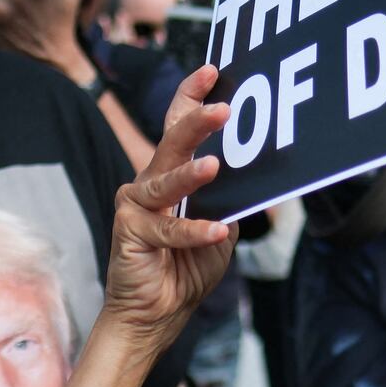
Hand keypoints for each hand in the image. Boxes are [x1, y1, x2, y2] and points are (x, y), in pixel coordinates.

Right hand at [104, 65, 236, 353]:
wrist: (157, 314)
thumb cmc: (187, 268)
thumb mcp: (220, 227)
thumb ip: (230, 200)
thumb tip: (256, 173)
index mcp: (171, 176)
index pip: (178, 127)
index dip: (191, 98)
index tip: (212, 71)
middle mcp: (149, 182)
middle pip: (172, 143)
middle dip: (197, 122)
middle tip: (223, 108)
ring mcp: (136, 204)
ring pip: (166, 181)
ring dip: (192, 174)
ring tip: (215, 166)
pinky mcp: (129, 230)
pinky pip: (169, 229)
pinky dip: (195, 232)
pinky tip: (216, 232)